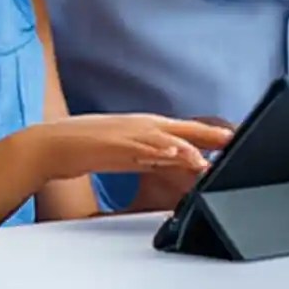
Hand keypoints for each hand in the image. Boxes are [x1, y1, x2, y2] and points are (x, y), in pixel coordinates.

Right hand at [26, 114, 232, 182]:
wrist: (54, 143)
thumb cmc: (90, 147)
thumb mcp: (130, 153)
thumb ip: (154, 156)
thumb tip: (177, 163)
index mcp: (147, 126)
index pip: (185, 130)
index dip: (210, 135)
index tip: (231, 140)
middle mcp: (142, 126)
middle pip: (183, 130)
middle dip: (210, 137)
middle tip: (233, 140)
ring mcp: (129, 134)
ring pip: (166, 139)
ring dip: (188, 147)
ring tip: (207, 156)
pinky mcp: (115, 144)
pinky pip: (141, 148)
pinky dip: (158, 151)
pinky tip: (172, 154)